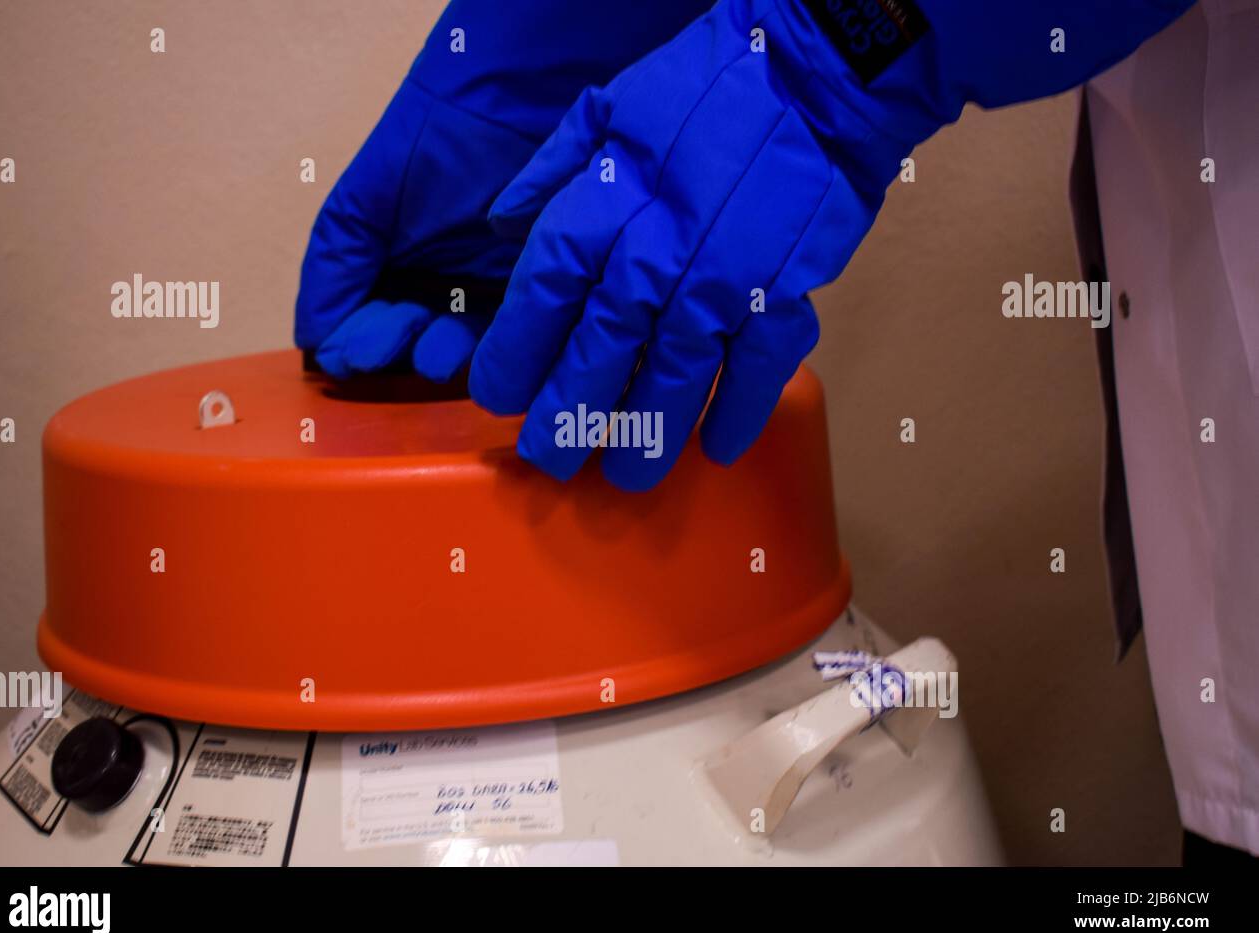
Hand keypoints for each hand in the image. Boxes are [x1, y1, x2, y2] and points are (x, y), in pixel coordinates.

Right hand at [295, 0, 711, 381]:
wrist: (524, 93)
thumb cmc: (438, 135)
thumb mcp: (368, 199)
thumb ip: (335, 263)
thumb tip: (311, 340)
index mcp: (399, 268)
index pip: (371, 329)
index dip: (361, 346)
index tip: (357, 351)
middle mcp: (448, 287)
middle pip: (418, 347)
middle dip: (405, 353)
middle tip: (403, 339)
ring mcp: (499, 292)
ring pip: (470, 353)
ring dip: (450, 360)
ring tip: (441, 346)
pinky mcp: (548, 292)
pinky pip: (525, 340)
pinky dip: (504, 354)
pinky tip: (489, 349)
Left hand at [470, 0, 1194, 489]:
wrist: (817, 74)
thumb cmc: (708, 88)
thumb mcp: (607, 108)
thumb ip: (550, 170)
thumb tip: (503, 223)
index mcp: (607, 204)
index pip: (543, 294)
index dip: (515, 353)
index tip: (498, 397)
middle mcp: (658, 252)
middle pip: (599, 351)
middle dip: (568, 415)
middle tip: (549, 459)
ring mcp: (725, 280)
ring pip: (675, 376)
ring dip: (647, 434)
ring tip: (624, 477)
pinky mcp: (784, 292)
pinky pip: (758, 369)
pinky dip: (739, 412)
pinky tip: (716, 449)